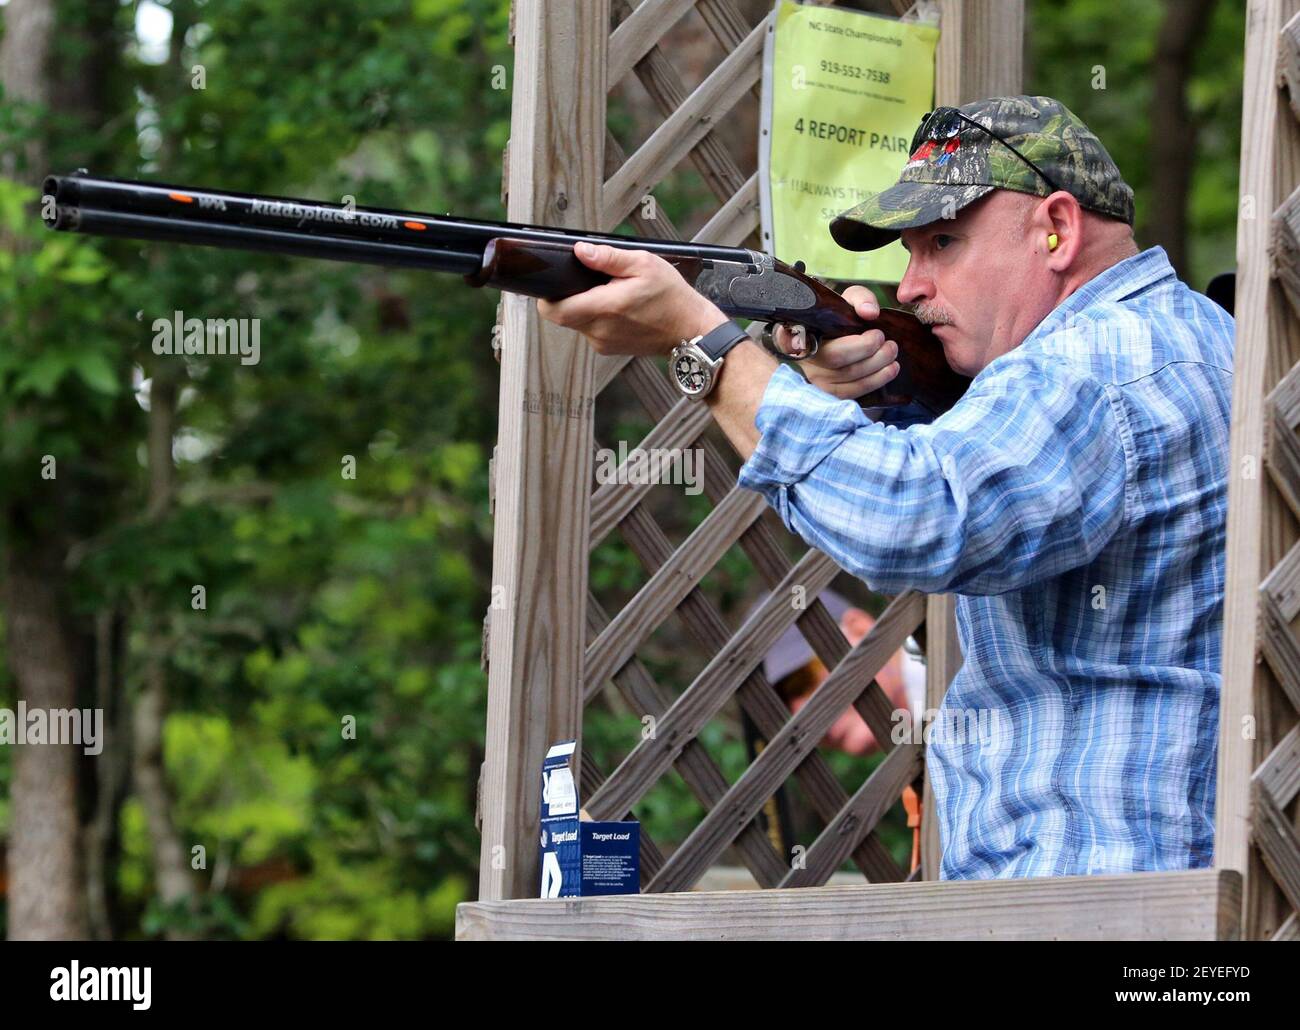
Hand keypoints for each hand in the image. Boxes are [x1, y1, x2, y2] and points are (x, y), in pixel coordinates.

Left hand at [535, 242, 726, 356]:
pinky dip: (596, 317)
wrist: (691, 331)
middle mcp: (600, 331)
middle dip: (568, 297)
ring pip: (576, 322)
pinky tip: (617, 307)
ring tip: (609, 293)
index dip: (546, 297)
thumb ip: (609, 258)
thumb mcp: (644, 265)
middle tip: (588, 281)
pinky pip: (590, 330)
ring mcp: (604, 343)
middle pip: (563, 316)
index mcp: (606, 308)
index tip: (553, 284)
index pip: (555, 311)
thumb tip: (581, 251)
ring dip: (584, 306)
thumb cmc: (673, 298)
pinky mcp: (609, 348)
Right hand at [773, 285, 899, 399]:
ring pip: (844, 379)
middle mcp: (802, 360)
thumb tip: (869, 313)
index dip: (798, 339)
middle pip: (833, 359)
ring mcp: (814, 381)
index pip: (790, 338)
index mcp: (797, 333)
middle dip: (865, 349)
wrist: (843, 340)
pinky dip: (874, 382)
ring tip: (892, 351)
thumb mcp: (847, 302)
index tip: (850, 333)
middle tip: (884, 339)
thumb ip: (859, 298)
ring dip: (875, 366)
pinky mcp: (828, 395)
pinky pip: (851, 394)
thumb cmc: (840, 320)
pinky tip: (890, 370)